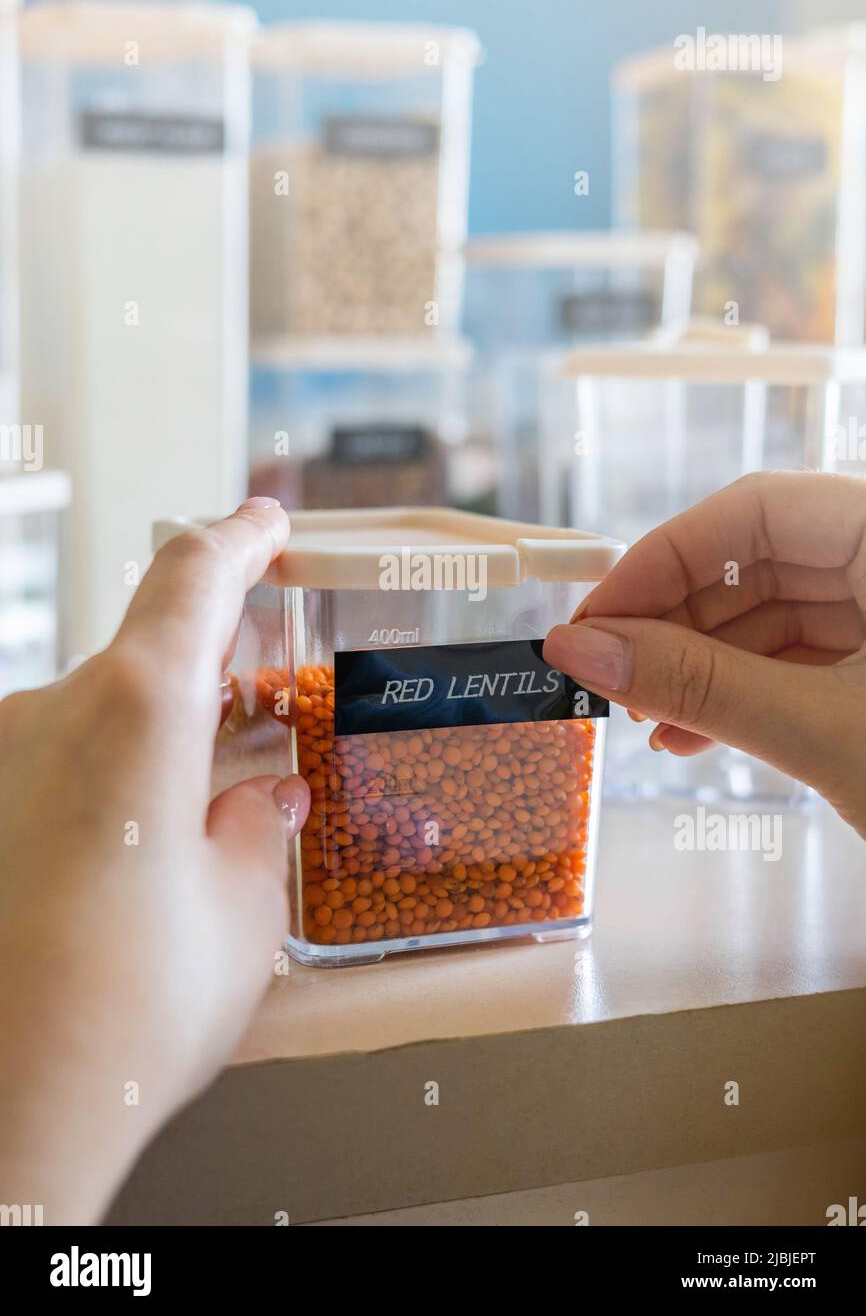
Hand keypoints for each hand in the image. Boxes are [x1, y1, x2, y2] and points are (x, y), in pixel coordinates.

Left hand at [0, 499, 308, 1223]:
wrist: (11, 1110)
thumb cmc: (125, 1017)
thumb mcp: (243, 912)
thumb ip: (258, 828)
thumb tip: (265, 796)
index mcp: (135, 711)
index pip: (193, 575)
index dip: (240, 537)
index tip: (266, 523)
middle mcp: (48, 714)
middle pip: (147, 651)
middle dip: (214, 675)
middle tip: (266, 714)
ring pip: (98, 715)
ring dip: (156, 743)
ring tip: (202, 812)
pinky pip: (52, 763)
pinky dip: (106, 783)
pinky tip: (134, 851)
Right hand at [544, 472, 865, 835]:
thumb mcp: (820, 729)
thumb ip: (699, 684)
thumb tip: (582, 650)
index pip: (756, 509)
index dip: (664, 559)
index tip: (595, 618)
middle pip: (760, 560)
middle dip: (677, 624)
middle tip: (608, 676)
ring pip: (778, 612)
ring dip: (703, 667)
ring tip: (649, 719)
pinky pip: (806, 653)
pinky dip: (748, 690)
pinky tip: (696, 732)